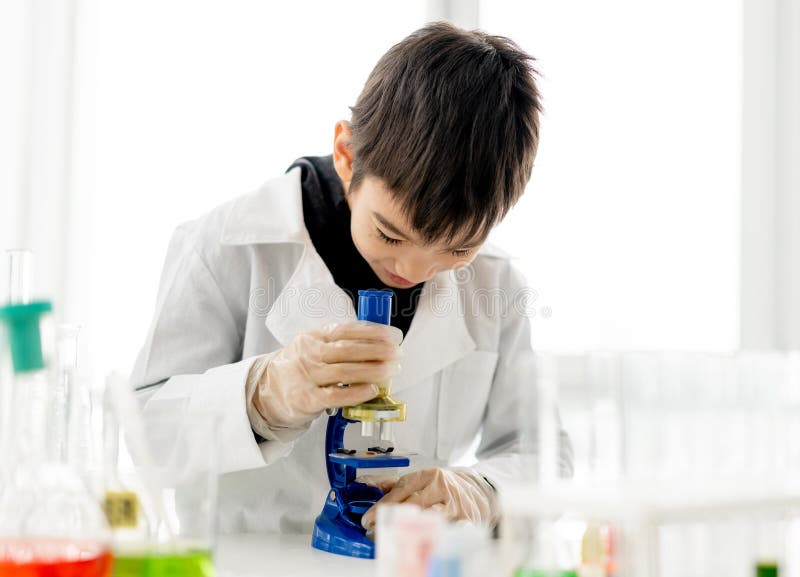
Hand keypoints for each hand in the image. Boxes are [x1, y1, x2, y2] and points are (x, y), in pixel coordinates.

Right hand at [253, 321, 402, 429]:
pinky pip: (336, 395)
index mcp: (313, 337)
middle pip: (348, 349)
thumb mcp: (313, 347)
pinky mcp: (307, 399)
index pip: (346, 329)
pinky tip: (372, 390)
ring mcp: (307, 377)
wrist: (267, 392)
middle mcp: (309, 354)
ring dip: (373, 370)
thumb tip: (379, 344)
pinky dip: (356, 392)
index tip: (392, 335)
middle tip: (397, 354)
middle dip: (378, 351)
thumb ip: (339, 344)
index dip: (372, 331)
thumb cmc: (300, 368)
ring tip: (391, 370)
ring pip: (345, 371)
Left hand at [359, 468, 496, 531]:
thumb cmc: (442, 487)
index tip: (368, 518)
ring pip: (431, 517)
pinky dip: (438, 536)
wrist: (477, 491)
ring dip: (411, 529)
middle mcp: (441, 488)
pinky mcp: (466, 521)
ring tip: (394, 537)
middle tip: (375, 530)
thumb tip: (364, 483)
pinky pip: (451, 530)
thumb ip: (392, 483)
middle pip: (414, 504)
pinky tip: (425, 542)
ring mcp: (455, 505)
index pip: (402, 489)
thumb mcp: (419, 479)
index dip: (383, 504)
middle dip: (392, 519)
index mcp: (428, 476)